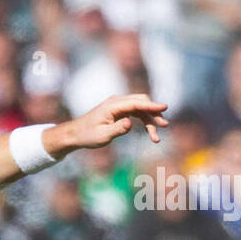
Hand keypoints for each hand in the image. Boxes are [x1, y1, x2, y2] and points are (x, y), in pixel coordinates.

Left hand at [51, 94, 168, 153]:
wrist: (76, 134)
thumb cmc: (87, 135)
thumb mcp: (102, 136)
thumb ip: (117, 129)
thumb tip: (130, 123)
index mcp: (112, 105)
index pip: (136, 103)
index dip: (151, 105)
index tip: (165, 107)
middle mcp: (117, 102)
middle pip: (141, 102)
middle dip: (154, 113)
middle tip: (164, 125)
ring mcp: (119, 105)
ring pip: (140, 108)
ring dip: (150, 120)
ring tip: (156, 137)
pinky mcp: (120, 111)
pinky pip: (136, 112)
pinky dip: (144, 120)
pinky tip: (150, 131)